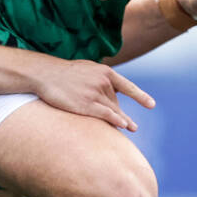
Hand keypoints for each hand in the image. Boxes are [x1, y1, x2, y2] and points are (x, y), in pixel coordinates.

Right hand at [33, 60, 154, 130]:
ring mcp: (95, 94)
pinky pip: (106, 115)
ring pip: (113, 110)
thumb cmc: (64, 72)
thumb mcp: (86, 68)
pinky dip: (116, 121)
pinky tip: (122, 126)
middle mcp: (103, 83)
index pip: (127, 86)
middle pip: (116, 102)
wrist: (45, 74)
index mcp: (105, 72)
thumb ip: (99, 76)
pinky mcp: (86, 105)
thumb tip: (108, 84)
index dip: (140, 96)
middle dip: (121, 113)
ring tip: (132, 128)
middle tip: (133, 126)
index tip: (151, 105)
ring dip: (123, 121)